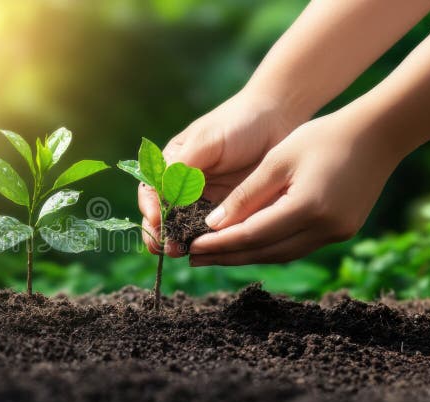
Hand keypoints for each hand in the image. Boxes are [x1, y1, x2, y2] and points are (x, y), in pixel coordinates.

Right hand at [138, 89, 300, 255]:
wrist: (278, 120)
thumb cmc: (237, 123)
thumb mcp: (204, 140)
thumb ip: (181, 166)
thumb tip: (160, 194)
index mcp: (171, 167)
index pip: (151, 193)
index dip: (150, 209)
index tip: (157, 219)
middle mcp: (185, 187)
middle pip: (164, 218)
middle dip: (162, 234)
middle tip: (168, 247)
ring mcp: (207, 202)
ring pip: (187, 230)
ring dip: (182, 243)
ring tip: (184, 252)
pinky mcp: (230, 214)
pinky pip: (215, 234)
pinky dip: (209, 244)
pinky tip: (210, 250)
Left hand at [188, 112, 401, 264]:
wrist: (378, 133)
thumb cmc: (323, 137)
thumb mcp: (277, 160)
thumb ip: (246, 195)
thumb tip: (213, 225)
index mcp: (308, 207)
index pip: (252, 235)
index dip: (219, 243)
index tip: (192, 246)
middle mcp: (325, 228)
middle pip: (265, 251)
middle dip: (227, 256)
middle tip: (193, 258)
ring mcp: (337, 233)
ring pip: (280, 254)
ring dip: (246, 256)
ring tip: (214, 255)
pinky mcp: (342, 231)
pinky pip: (296, 246)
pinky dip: (269, 247)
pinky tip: (246, 245)